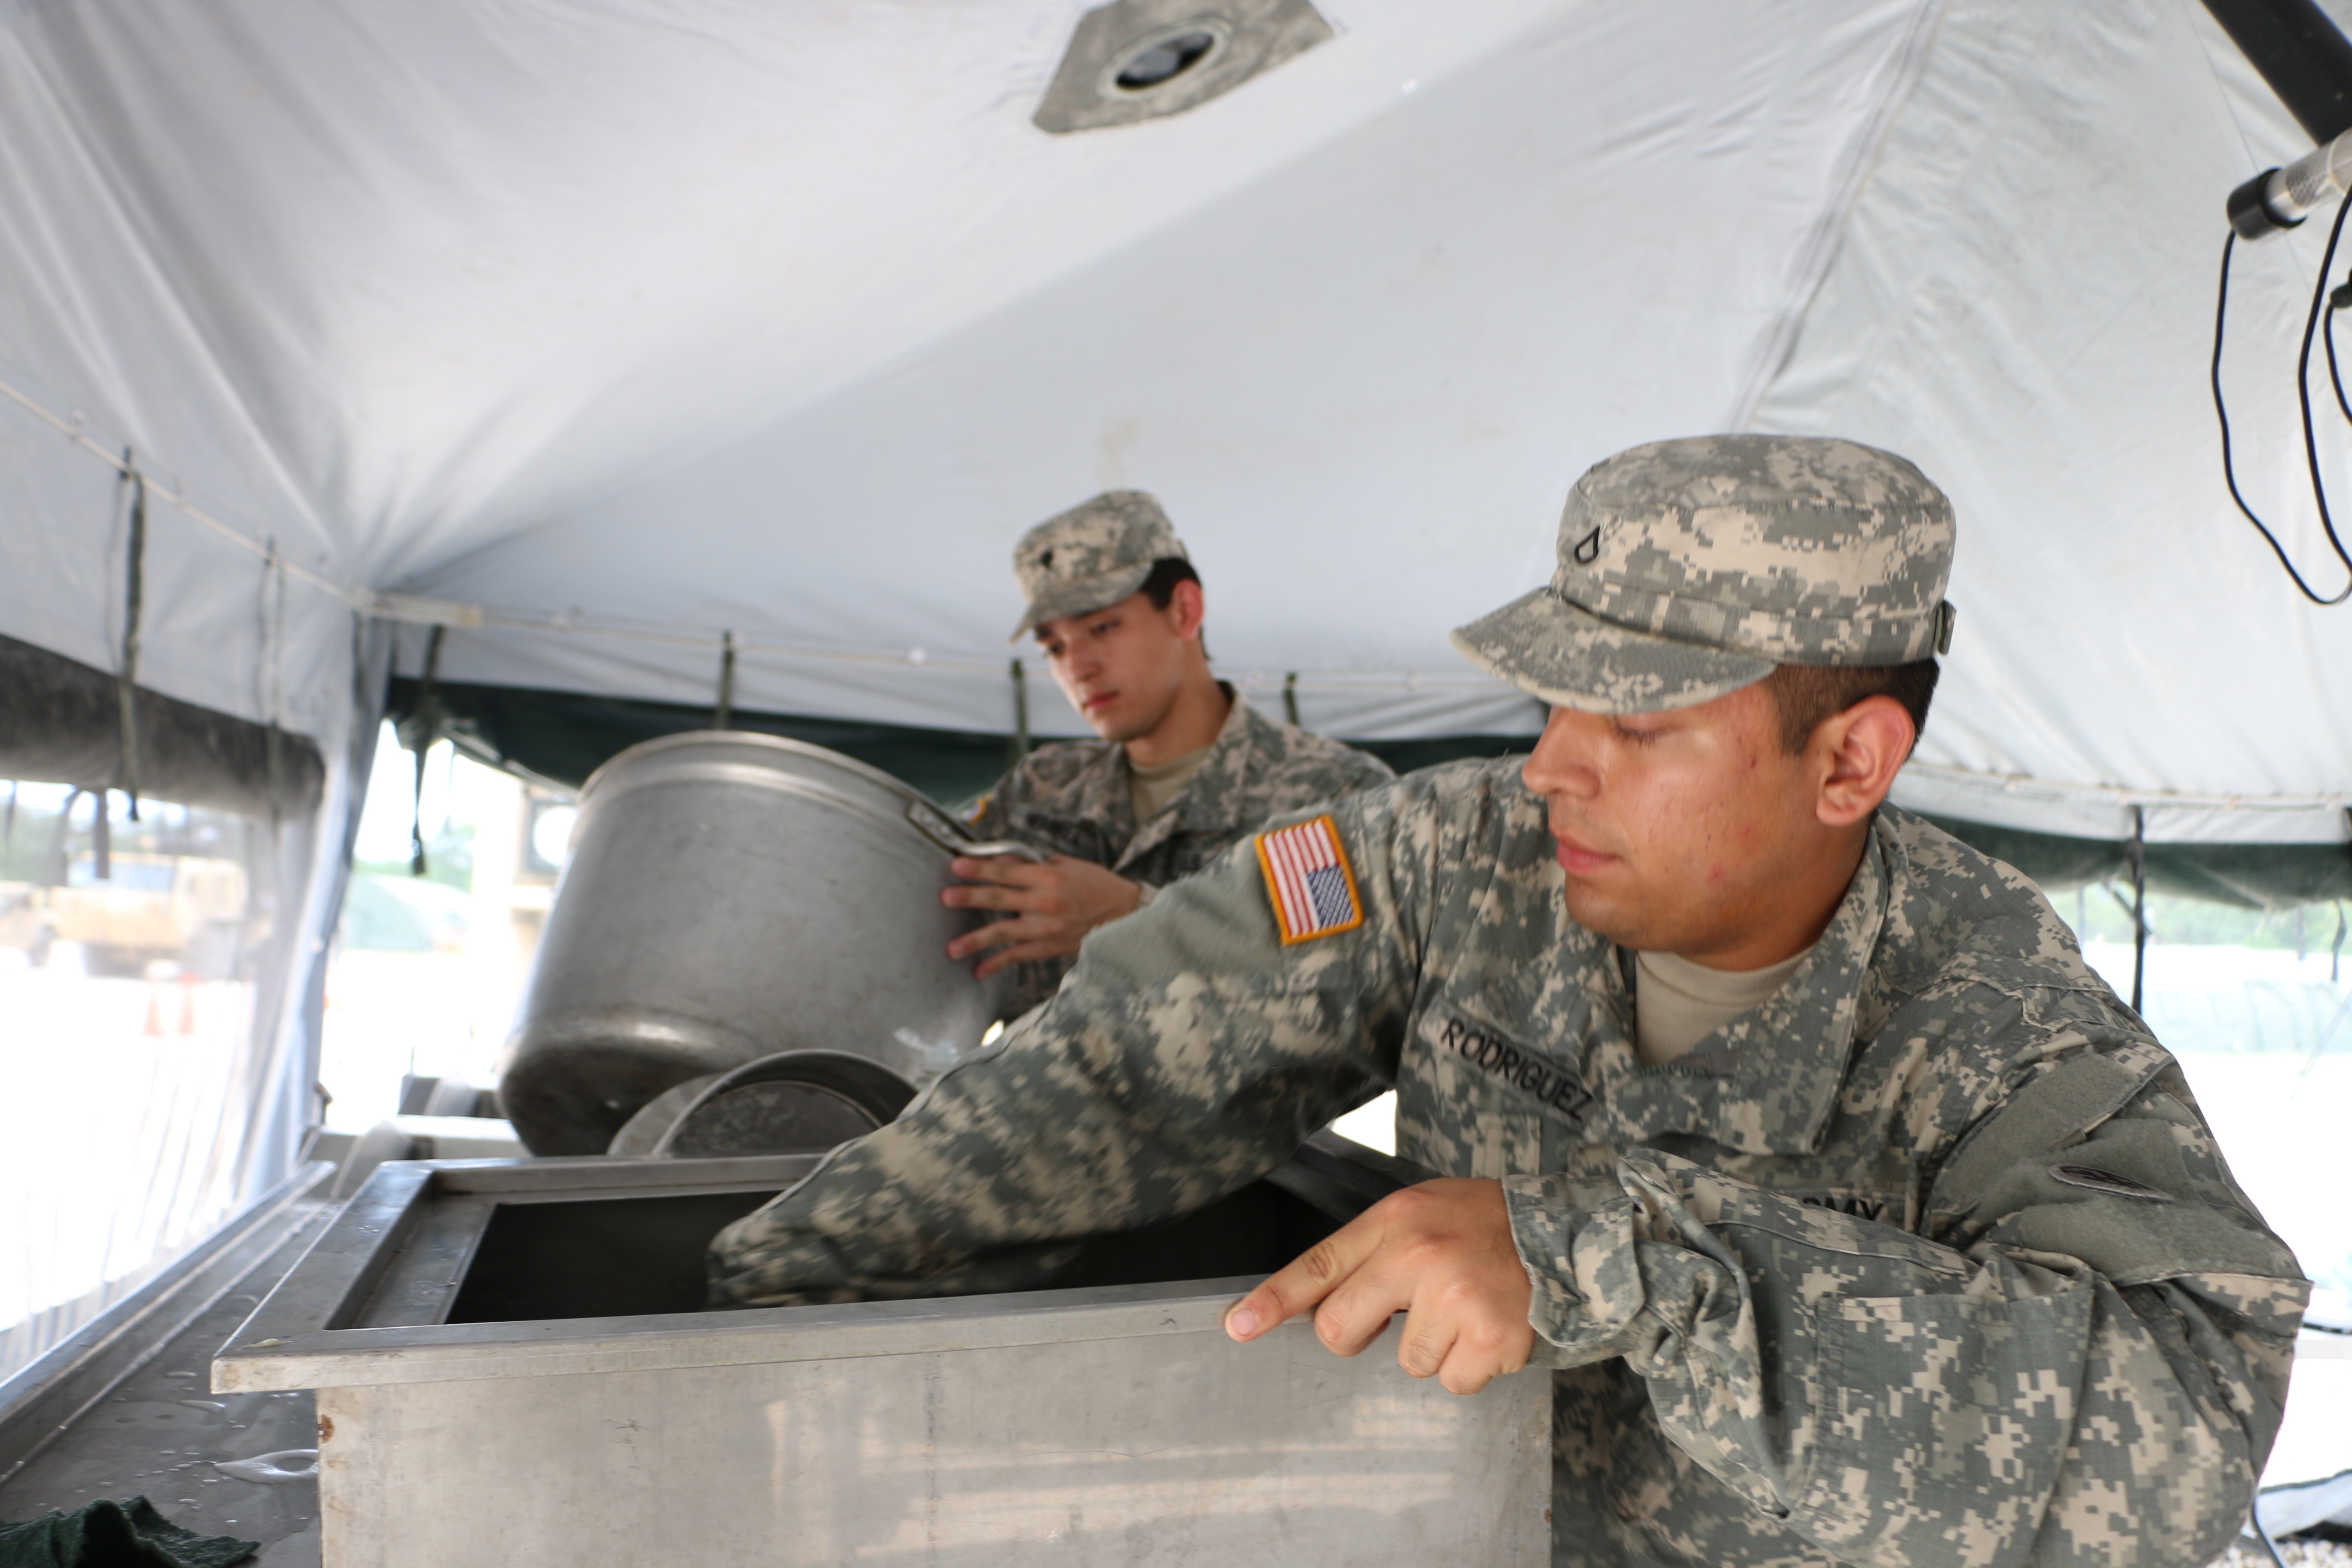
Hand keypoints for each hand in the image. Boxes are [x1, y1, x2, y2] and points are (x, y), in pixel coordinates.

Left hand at [940, 854, 1143, 978]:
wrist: (1125, 916)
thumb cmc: (1096, 885)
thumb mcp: (1067, 865)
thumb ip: (1033, 864)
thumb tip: (1003, 860)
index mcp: (1049, 877)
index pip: (1008, 870)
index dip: (981, 868)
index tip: (956, 865)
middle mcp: (1045, 902)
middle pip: (1000, 898)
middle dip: (970, 897)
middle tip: (945, 897)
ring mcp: (1046, 927)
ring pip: (1004, 933)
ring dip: (976, 940)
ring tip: (951, 948)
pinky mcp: (1049, 947)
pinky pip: (1018, 957)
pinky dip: (997, 964)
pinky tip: (978, 971)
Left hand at [1223, 1178, 1534, 1394]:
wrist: (1563, 1232)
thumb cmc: (1482, 1223)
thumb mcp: (1417, 1213)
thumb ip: (1368, 1252)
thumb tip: (1314, 1302)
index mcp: (1396, 1221)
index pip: (1318, 1264)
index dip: (1273, 1301)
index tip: (1238, 1326)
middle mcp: (1419, 1257)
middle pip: (1341, 1328)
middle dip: (1360, 1333)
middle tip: (1401, 1312)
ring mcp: (1457, 1300)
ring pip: (1406, 1363)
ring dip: (1432, 1346)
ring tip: (1464, 1307)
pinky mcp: (1492, 1339)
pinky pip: (1452, 1382)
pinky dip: (1469, 1365)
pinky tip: (1488, 1327)